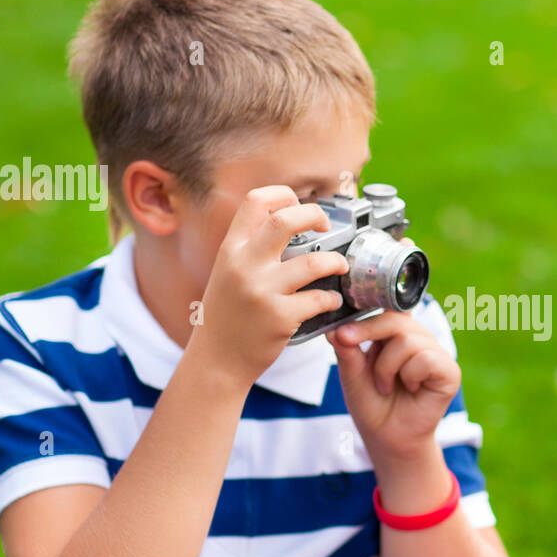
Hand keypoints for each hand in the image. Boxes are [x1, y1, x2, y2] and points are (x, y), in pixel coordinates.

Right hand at [186, 185, 348, 390]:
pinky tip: (331, 300)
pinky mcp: (279, 317)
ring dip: (336, 261)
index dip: (283, 195)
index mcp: (231, 249)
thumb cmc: (226, 315)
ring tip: (340, 266)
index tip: (300, 205)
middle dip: (315, 215)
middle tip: (326, 226)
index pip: (256, 201)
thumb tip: (285, 221)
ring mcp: (262, 291)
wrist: (216, 360)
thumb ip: (249, 248)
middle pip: (285, 220)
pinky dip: (332, 298)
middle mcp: (244, 265)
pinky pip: (319, 299)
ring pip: (314, 261)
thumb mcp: (226, 272)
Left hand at [326, 311, 460, 464]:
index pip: (387, 309)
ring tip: (385, 385)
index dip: (367, 314)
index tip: (342, 329)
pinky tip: (409, 389)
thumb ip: (347, 350)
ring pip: (408, 340)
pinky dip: (409, 376)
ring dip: (387, 367)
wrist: (387, 438)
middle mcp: (420, 338)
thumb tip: (335, 328)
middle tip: (349, 346)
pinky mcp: (450, 371)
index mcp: (398, 334)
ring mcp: (437, 353)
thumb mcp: (352, 374)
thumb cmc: (372, 405)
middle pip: (396, 319)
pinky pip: (426, 359)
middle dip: (368, 333)